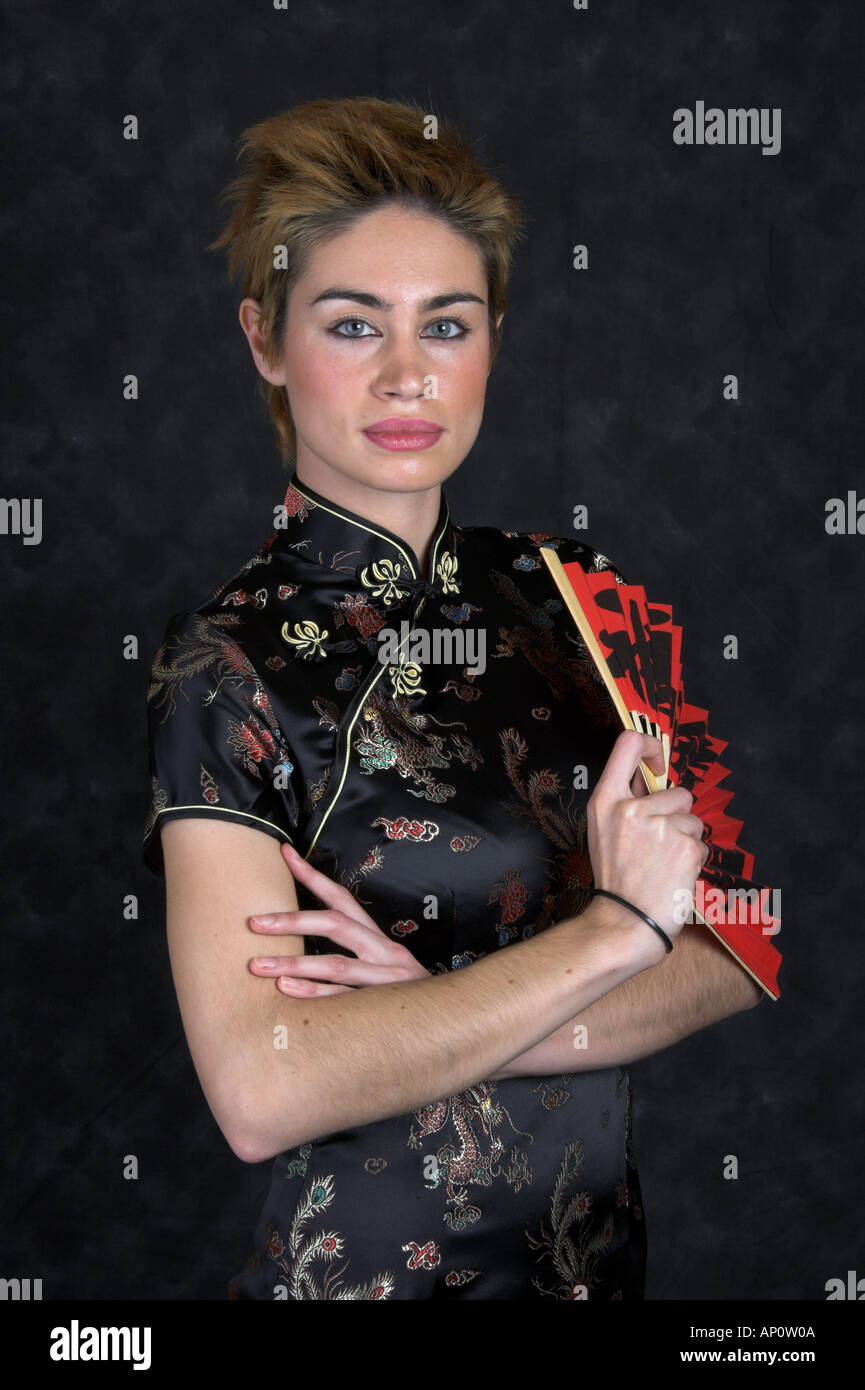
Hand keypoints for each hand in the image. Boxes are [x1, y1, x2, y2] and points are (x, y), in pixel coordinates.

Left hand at [248, 842, 431, 996]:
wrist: (451, 1019)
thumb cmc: (403, 993)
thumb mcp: (380, 965)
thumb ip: (349, 954)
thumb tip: (301, 944)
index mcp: (377, 936)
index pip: (341, 897)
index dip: (312, 875)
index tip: (283, 853)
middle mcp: (383, 950)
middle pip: (336, 924)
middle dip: (293, 920)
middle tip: (255, 922)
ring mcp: (385, 978)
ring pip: (337, 965)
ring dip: (294, 962)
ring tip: (258, 964)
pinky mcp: (384, 1007)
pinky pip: (344, 1000)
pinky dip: (314, 994)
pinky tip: (286, 991)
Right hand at [587, 730, 709, 961]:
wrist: (624, 923)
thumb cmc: (616, 880)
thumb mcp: (603, 832)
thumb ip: (625, 803)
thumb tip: (653, 783)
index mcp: (606, 800)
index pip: (629, 743)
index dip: (651, 746)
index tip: (659, 765)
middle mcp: (631, 808)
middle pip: (678, 792)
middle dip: (678, 817)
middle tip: (658, 848)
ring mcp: (660, 827)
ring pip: (694, 821)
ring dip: (687, 841)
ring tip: (664, 865)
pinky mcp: (685, 847)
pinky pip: (702, 845)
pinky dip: (693, 861)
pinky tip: (674, 877)